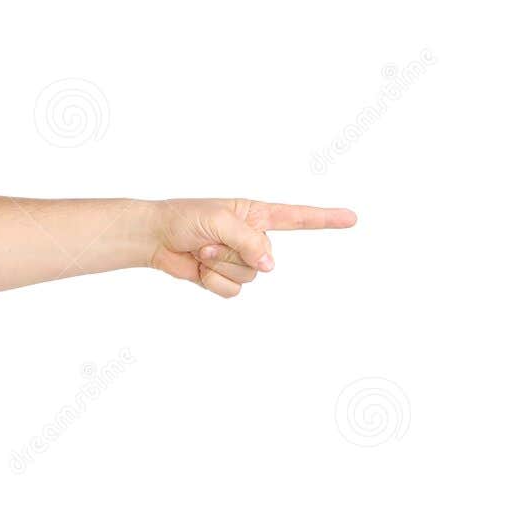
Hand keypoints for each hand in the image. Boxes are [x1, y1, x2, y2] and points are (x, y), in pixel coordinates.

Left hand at [147, 198, 357, 297]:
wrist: (154, 237)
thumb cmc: (183, 218)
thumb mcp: (219, 220)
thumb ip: (249, 240)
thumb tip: (270, 265)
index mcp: (255, 214)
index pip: (298, 218)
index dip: (325, 219)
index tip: (351, 218)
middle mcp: (252, 237)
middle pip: (266, 257)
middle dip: (234, 251)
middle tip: (208, 239)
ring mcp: (238, 259)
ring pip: (248, 276)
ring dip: (220, 265)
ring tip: (201, 249)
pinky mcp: (223, 277)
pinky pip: (232, 290)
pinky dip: (213, 281)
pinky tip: (198, 267)